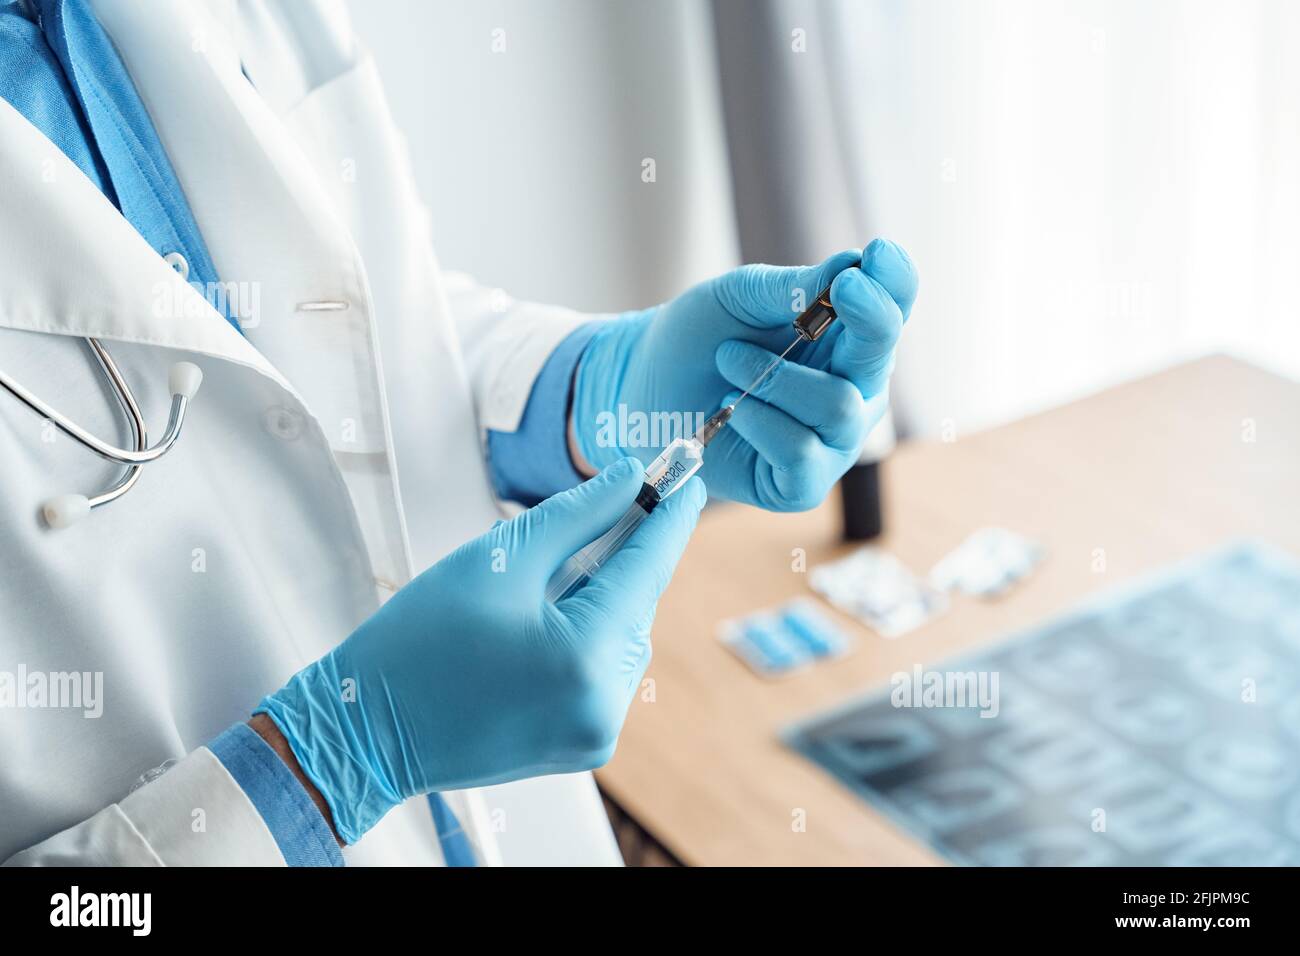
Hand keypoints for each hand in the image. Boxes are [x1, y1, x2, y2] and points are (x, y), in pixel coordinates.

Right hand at [257, 458, 704, 843]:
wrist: (366, 731)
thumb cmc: (418, 643)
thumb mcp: (499, 558)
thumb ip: (578, 515)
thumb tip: (630, 480)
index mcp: (585, 657)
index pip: (648, 568)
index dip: (670, 516)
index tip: (688, 477)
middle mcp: (603, 704)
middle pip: (636, 605)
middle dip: (620, 557)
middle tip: (605, 510)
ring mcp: (595, 733)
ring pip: (623, 638)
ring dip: (599, 599)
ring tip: (537, 585)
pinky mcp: (581, 745)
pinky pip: (604, 672)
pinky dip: (586, 637)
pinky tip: (540, 622)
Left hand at [571, 239, 916, 509]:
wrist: (642, 389)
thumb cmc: (696, 340)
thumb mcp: (739, 298)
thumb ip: (793, 287)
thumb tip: (853, 266)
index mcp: (846, 341)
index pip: (892, 311)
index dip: (895, 284)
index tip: (877, 254)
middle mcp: (852, 391)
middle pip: (882, 357)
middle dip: (868, 318)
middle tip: (841, 289)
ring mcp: (831, 441)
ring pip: (840, 407)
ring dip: (777, 378)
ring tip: (727, 362)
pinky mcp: (801, 484)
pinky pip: (802, 452)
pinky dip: (761, 422)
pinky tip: (730, 410)